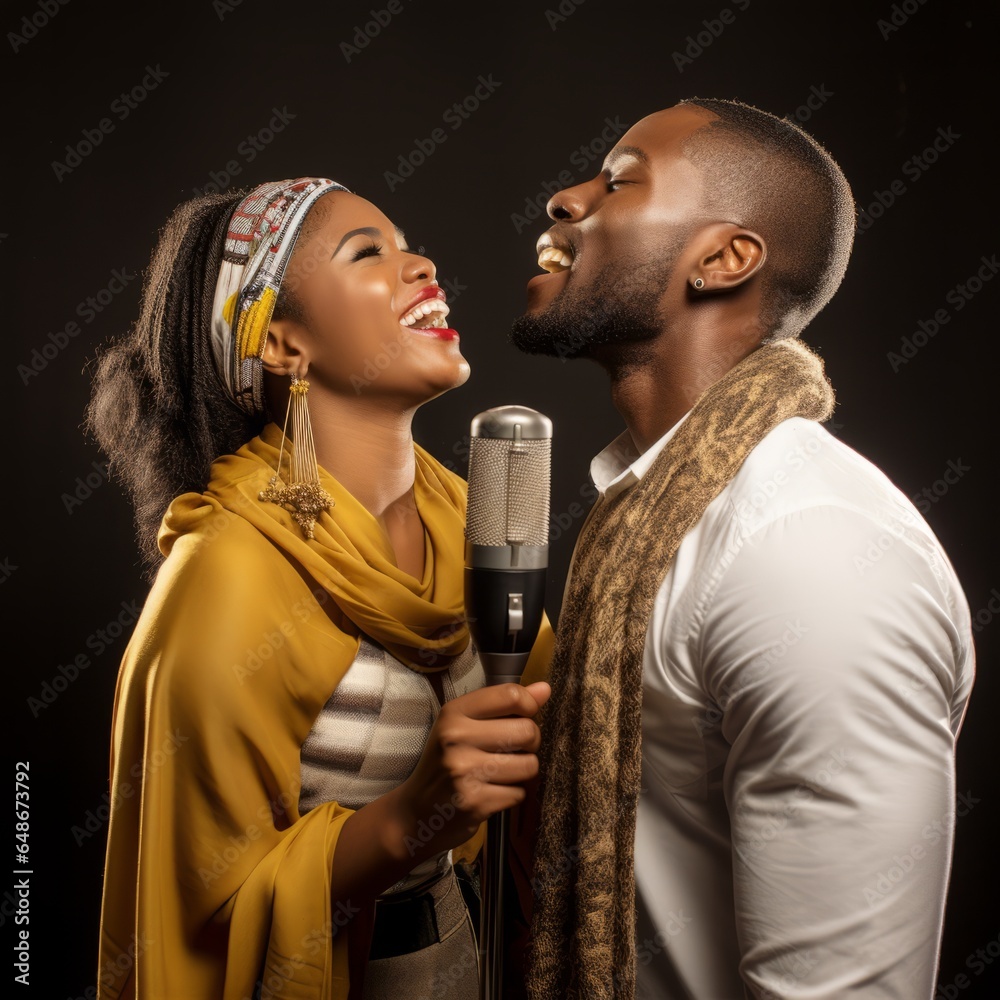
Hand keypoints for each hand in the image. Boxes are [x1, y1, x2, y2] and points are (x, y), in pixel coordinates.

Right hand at [389, 681, 550, 863]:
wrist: (414, 813)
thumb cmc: (445, 763)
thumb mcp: (464, 726)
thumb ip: (505, 705)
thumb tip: (545, 689)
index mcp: (453, 713)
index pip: (510, 695)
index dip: (529, 705)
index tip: (524, 715)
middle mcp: (456, 738)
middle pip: (527, 731)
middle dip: (530, 742)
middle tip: (513, 749)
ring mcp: (464, 772)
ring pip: (529, 765)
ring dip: (522, 771)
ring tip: (500, 773)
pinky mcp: (475, 802)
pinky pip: (519, 793)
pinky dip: (510, 795)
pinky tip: (490, 793)